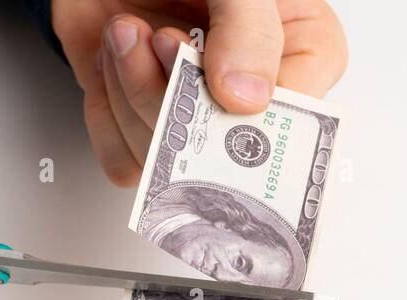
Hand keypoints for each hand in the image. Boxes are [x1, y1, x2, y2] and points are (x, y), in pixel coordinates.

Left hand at [52, 0, 347, 184]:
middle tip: (160, 39)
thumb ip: (249, 29)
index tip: (213, 84)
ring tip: (128, 31)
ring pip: (166, 162)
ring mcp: (192, 112)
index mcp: (299, 52)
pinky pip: (124, 161)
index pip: (296, 121)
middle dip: (176, 100)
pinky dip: (107, 112)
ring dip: (132, 96)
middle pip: (222, 154)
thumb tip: (247, 98)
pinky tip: (113, 61)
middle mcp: (248, 92)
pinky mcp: (140, 124)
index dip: (249, 120)